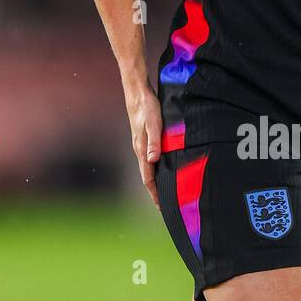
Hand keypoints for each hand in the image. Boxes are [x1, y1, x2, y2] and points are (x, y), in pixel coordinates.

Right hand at [124, 82, 162, 207]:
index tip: (161, 207)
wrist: (137, 93)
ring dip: (155, 182)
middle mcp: (140, 150)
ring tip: (163, 193)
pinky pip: (149, 160)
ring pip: (148, 169)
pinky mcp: (144, 139)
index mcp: (142, 150)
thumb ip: (154, 142)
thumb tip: (152, 160)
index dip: (155, 193)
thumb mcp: (154, 124)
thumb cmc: (147, 107)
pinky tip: (162, 170)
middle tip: (163, 207)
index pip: (148, 178)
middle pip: (147, 177)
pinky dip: (155, 170)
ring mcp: (141, 145)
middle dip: (155, 192)